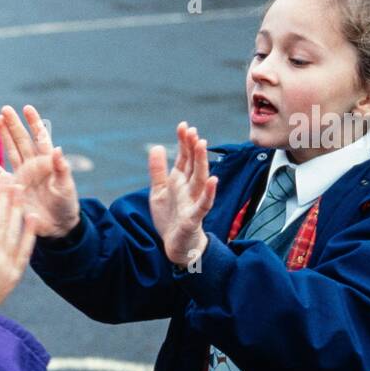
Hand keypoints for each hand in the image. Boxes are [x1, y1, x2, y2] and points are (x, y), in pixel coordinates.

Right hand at [0, 104, 80, 237]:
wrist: (56, 225)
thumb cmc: (65, 204)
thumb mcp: (66, 187)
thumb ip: (62, 169)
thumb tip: (57, 149)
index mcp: (47, 162)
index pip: (40, 138)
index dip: (34, 123)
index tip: (27, 108)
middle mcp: (33, 165)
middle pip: (21, 141)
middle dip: (14, 125)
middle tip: (5, 109)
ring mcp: (21, 175)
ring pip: (10, 151)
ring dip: (4, 137)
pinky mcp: (12, 188)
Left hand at [147, 121, 217, 266]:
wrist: (175, 245)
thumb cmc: (170, 217)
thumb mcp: (158, 191)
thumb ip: (157, 171)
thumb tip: (156, 146)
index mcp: (180, 181)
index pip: (184, 158)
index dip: (184, 142)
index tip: (183, 125)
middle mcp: (189, 188)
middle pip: (193, 165)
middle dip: (193, 148)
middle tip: (193, 130)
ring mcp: (193, 202)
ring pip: (200, 179)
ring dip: (202, 162)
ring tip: (202, 145)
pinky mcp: (194, 218)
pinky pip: (204, 204)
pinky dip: (209, 193)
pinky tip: (213, 180)